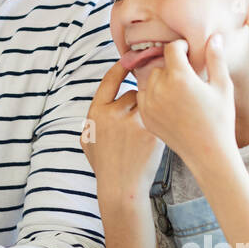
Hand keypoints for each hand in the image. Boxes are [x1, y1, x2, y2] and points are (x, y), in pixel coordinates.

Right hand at [82, 60, 164, 203]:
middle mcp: (113, 114)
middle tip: (136, 123)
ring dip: (150, 113)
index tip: (130, 60)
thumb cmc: (105, 164)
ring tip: (143, 134)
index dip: (121, 67)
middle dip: (138, 103)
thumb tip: (105, 97)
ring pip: (149, 105)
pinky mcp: (151, 131)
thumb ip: (95, 117)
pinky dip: (159, 124)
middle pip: (134, 93)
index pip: (110, 79)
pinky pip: (160, 117)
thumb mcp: (88, 139)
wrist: (121, 187)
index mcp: (96, 112)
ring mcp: (133, 122)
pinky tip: (154, 137)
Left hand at [135, 34, 237, 176]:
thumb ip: (215, 59)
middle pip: (161, 65)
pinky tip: (171, 105)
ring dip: (162, 81)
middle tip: (188, 78)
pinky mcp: (145, 116)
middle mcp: (160, 89)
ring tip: (180, 93)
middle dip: (173, 67)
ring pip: (151, 80)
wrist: (208, 152)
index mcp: (180, 77)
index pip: (172, 48)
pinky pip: (144, 96)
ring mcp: (149, 104)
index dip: (181, 47)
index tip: (189, 53)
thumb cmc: (220, 119)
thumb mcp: (222, 86)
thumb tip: (214, 37)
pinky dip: (154, 96)